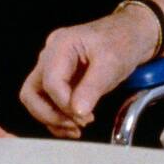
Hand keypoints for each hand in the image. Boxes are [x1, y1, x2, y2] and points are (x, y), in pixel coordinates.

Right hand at [19, 8, 158, 137]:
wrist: (131, 35)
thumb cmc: (122, 41)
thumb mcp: (112, 63)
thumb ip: (93, 87)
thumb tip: (77, 111)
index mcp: (61, 45)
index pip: (50, 82)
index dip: (64, 104)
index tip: (84, 116)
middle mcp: (51, 55)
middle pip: (32, 92)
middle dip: (50, 114)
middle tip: (76, 124)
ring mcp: (53, 67)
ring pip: (36, 100)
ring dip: (53, 118)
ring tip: (77, 128)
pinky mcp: (60, 78)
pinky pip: (48, 102)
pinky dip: (58, 116)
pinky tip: (74, 125)